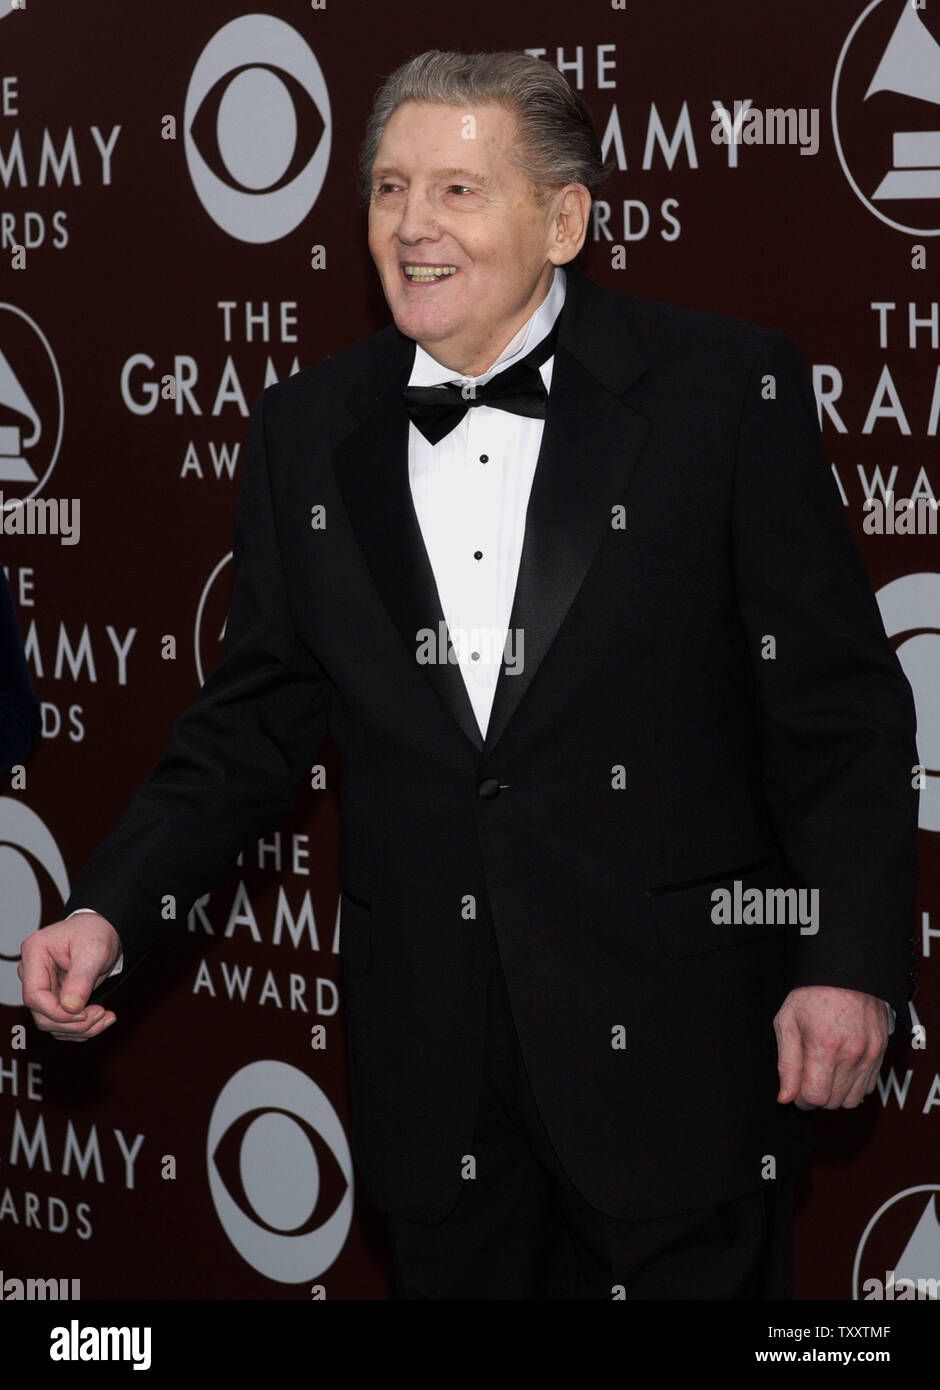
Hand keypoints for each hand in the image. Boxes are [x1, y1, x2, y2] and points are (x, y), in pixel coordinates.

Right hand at [19, 913, 121, 1040]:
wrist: (103, 931)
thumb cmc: (95, 932)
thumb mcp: (93, 950)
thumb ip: (81, 978)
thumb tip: (69, 1008)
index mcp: (35, 952)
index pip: (34, 994)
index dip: (57, 1012)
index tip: (83, 1014)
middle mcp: (33, 972)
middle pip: (41, 1013)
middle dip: (72, 1023)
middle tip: (101, 1014)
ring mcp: (42, 987)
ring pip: (50, 1023)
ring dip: (79, 1028)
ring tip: (106, 1017)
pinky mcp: (52, 998)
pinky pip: (60, 1022)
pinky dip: (80, 1027)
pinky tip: (100, 1019)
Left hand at [774, 985, 888, 1109]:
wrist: (847, 973)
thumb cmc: (812, 994)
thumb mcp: (787, 1022)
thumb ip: (786, 1064)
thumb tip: (786, 1097)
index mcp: (824, 1046)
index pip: (815, 1097)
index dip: (801, 1100)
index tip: (796, 1091)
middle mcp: (851, 1054)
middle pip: (833, 1102)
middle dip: (816, 1097)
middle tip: (807, 1079)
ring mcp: (869, 1055)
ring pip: (852, 1100)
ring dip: (835, 1095)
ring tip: (824, 1075)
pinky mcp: (880, 1054)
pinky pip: (867, 1088)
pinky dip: (852, 1087)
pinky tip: (840, 1070)